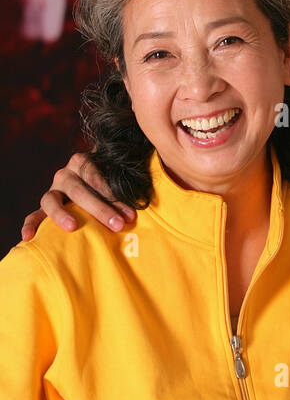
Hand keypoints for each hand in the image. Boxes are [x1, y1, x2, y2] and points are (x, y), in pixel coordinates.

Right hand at [21, 152, 136, 239]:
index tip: (130, 214)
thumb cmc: (114, 181)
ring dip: (62, 214)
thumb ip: (130, 178)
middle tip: (117, 225)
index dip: (114, 195)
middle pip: (79, 190)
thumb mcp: (121, 174)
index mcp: (84, 161)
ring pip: (51, 199)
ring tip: (73, 227)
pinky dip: (30, 225)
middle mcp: (66, 174)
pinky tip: (29, 238)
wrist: (95, 180)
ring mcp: (53, 190)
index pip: (97, 177)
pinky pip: (34, 215)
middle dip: (100, 209)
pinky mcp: (45, 206)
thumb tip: (149, 191)